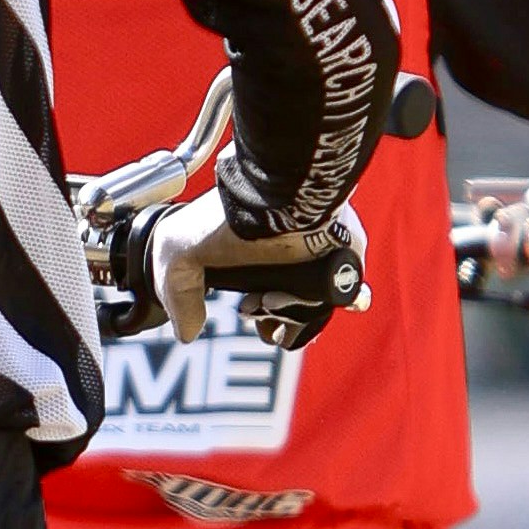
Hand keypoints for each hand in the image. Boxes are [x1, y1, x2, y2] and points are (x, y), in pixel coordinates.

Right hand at [144, 183, 369, 346]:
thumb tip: (187, 332)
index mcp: (253, 254)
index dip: (256, 315)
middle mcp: (288, 256)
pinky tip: (314, 296)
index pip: (262, 300)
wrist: (274, 196)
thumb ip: (177, 293)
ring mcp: (318, 256)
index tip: (247, 309)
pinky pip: (350, 292)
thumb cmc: (227, 217)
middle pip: (290, 308)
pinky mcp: (346, 255)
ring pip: (317, 305)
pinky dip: (337, 303)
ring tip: (279, 299)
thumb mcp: (178, 252)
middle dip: (274, 318)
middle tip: (260, 304)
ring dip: (297, 314)